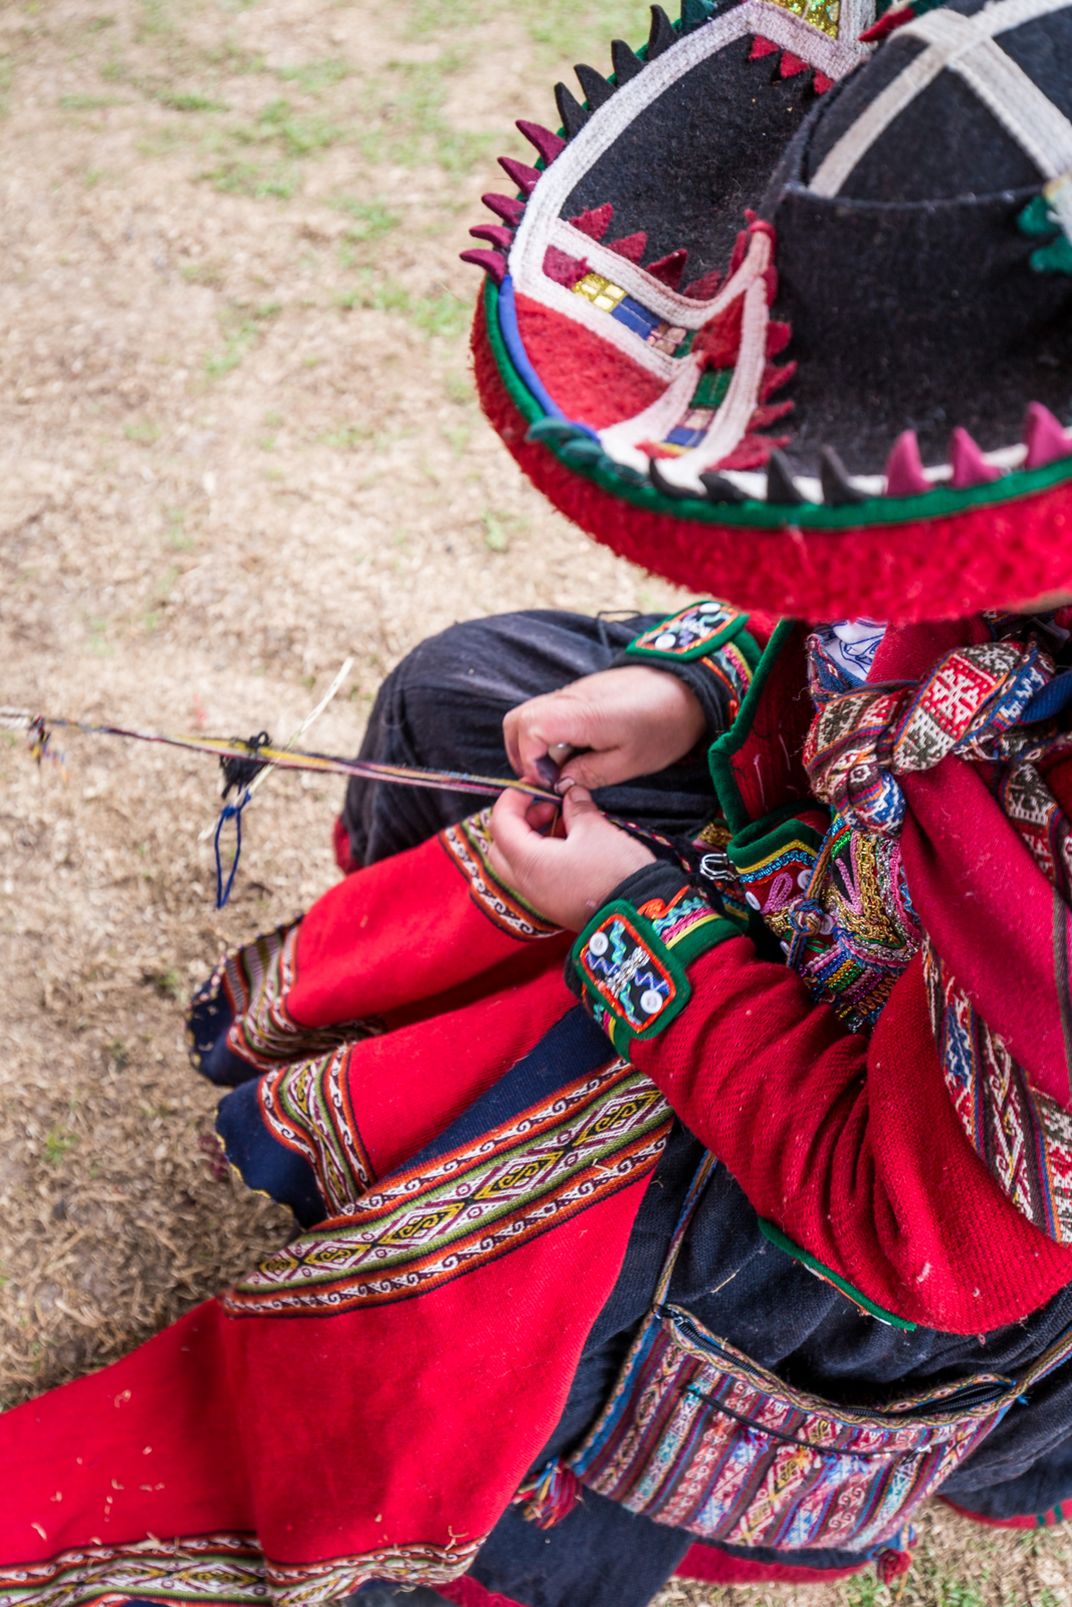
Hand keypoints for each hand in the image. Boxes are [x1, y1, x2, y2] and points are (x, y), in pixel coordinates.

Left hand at [488, 781, 655, 930]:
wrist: (638, 918)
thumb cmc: (616, 873)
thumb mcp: (596, 829)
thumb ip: (577, 806)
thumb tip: (571, 792)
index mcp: (529, 862)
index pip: (500, 822)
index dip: (514, 797)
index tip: (535, 785)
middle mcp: (526, 884)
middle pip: (501, 845)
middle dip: (519, 819)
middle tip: (547, 806)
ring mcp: (539, 899)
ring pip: (518, 862)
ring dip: (533, 838)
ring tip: (566, 823)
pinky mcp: (554, 906)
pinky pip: (536, 876)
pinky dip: (545, 856)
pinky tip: (573, 845)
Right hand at [503, 665, 705, 791]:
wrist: (687, 686)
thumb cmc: (664, 726)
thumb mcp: (631, 763)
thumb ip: (589, 775)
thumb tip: (559, 784)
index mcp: (583, 715)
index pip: (528, 727)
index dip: (529, 759)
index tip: (551, 780)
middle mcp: (569, 698)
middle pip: (516, 719)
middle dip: (521, 754)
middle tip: (547, 778)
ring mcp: (572, 692)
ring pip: (529, 714)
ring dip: (533, 745)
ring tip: (561, 767)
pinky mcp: (579, 692)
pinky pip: (548, 711)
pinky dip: (548, 735)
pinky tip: (575, 751)